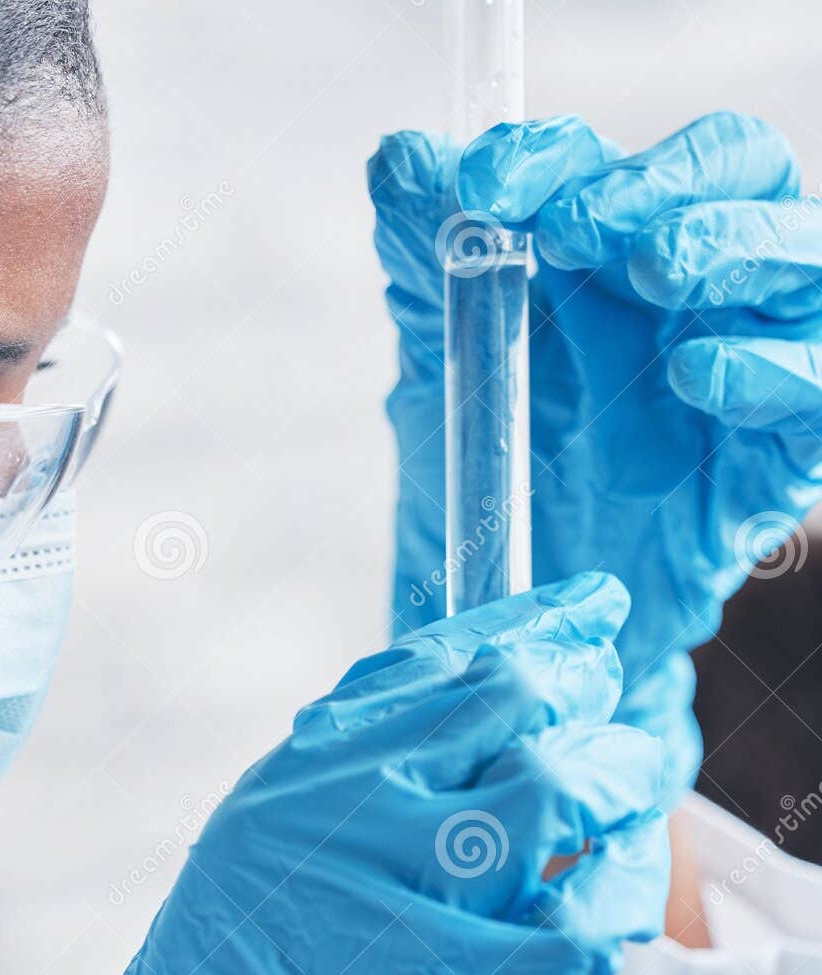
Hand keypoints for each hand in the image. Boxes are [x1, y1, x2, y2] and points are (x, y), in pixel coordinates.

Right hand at [0, 576, 668, 974]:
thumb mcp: (260, 860)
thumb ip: (356, 783)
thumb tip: (473, 713)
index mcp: (299, 778)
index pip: (437, 659)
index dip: (532, 625)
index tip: (585, 613)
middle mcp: (356, 818)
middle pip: (516, 703)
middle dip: (585, 691)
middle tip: (610, 702)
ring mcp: (423, 901)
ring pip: (571, 791)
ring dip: (621, 781)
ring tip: (628, 791)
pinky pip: (593, 911)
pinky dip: (617, 892)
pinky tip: (605, 897)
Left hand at [370, 112, 821, 799]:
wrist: (515, 614)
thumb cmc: (491, 482)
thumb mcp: (438, 370)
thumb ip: (423, 265)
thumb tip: (399, 158)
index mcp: (605, 257)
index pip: (612, 163)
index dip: (554, 155)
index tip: (480, 185)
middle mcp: (687, 294)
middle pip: (735, 174)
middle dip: (660, 181)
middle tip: (576, 225)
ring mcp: (745, 362)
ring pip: (799, 259)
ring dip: (732, 244)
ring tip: (654, 268)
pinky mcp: (776, 455)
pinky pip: (817, 387)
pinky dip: (773, 367)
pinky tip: (698, 373)